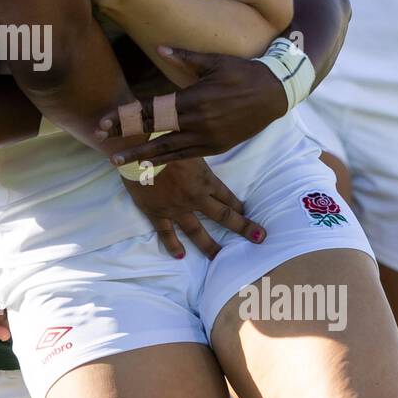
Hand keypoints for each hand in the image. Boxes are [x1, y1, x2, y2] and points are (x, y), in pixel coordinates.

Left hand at [98, 47, 287, 169]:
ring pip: (167, 149)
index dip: (126, 115)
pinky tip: (149, 165)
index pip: (152, 109)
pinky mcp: (216, 148)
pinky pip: (185, 156)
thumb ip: (185, 56)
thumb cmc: (243, 73)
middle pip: (154, 131)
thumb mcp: (215, 61)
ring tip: (118, 161)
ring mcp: (207, 138)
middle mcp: (197, 122)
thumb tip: (160, 46)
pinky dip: (166, 160)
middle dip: (127, 136)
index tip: (105, 120)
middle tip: (102, 141)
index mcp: (193, 98)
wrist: (274, 94)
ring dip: (141, 155)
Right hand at [120, 159, 265, 259]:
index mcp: (205, 180)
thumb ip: (200, 159)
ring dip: (209, 245)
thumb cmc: (166, 140)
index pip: (228, 198)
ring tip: (219, 257)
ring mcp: (176, 208)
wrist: (138, 147)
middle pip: (224, 216)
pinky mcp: (157, 212)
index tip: (249, 214)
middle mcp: (195, 197)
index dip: (240, 207)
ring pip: (197, 231)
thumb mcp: (191, 146)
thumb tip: (208, 155)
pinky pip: (167, 233)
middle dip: (243, 227)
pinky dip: (173, 245)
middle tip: (259, 238)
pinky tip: (180, 256)